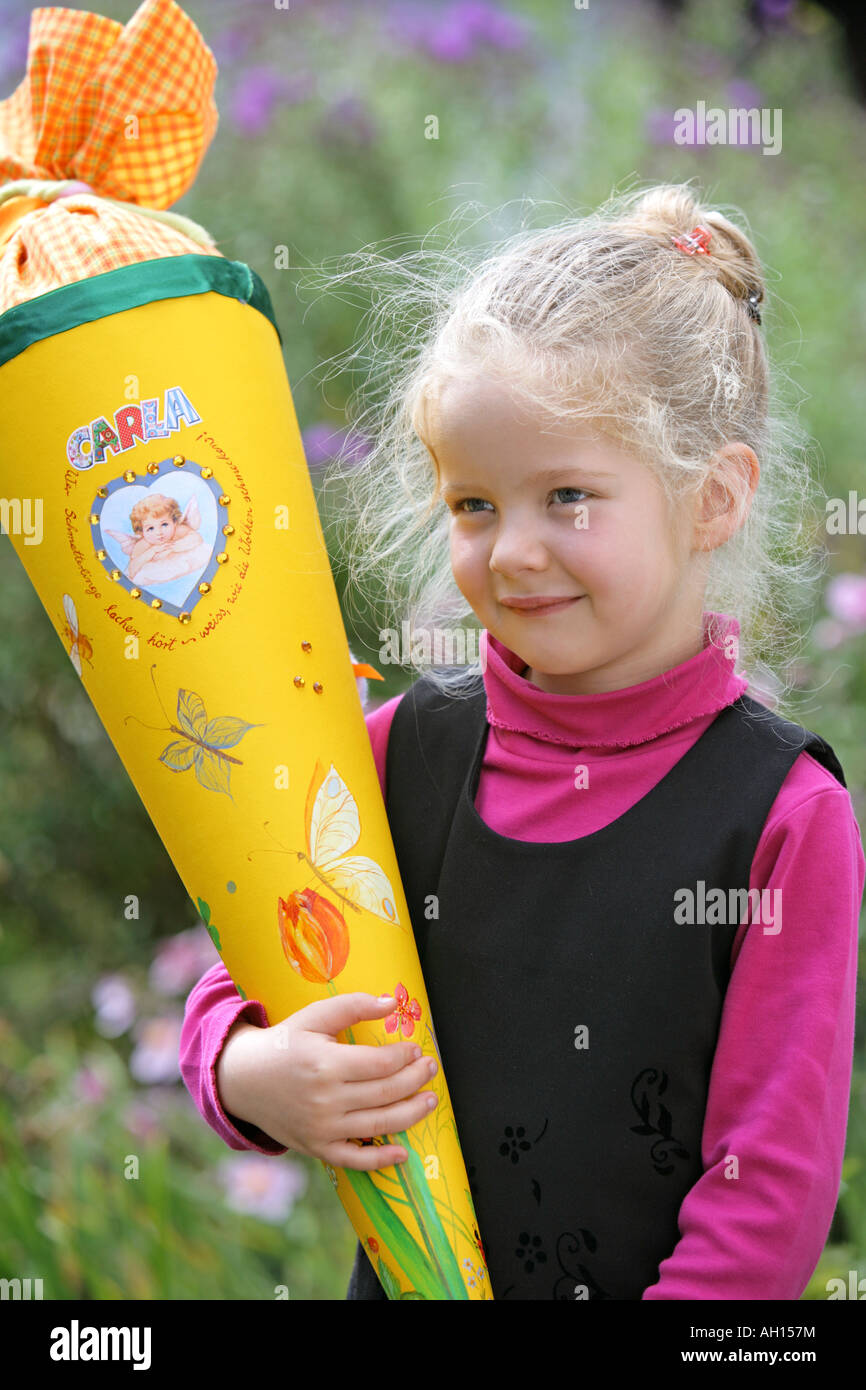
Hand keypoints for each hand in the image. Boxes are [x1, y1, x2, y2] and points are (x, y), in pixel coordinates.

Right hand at [215, 992, 438, 1169]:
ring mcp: (321, 1128)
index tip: (416, 1049)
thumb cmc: (284, 1044)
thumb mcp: (313, 1017)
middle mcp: (325, 1099)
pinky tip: (403, 1153)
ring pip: (378, 1126)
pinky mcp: (316, 1148)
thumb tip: (390, 1004)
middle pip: (385, 1093)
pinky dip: (380, 1160)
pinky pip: (354, 1160)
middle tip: (430, 1069)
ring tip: (429, 1101)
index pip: (380, 1063)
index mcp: (325, 1064)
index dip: (404, 1056)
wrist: (243, 1080)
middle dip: (415, 1080)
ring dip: (411, 1114)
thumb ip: (352, 1006)